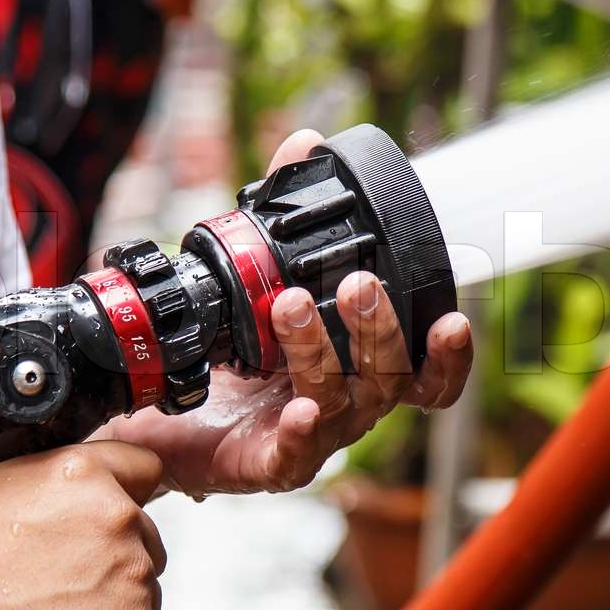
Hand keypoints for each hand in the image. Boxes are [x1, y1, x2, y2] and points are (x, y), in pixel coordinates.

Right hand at [0, 442, 166, 609]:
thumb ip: (39, 479)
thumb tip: (55, 488)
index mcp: (81, 474)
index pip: (141, 468)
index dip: (124, 494)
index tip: (109, 518)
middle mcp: (118, 519)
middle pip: (144, 537)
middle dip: (114, 559)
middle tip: (63, 587)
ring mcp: (133, 581)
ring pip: (143, 593)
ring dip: (113, 609)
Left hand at [109, 130, 473, 495]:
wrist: (156, 420)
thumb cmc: (223, 361)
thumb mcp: (253, 279)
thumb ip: (283, 212)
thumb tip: (307, 144)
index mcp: (355, 366)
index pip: (422, 371)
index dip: (447, 355)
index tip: (453, 320)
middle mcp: (345, 404)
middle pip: (388, 377)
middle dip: (379, 328)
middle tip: (357, 284)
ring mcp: (310, 437)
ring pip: (341, 403)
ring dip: (321, 353)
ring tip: (288, 306)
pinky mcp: (267, 465)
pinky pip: (296, 458)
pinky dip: (302, 434)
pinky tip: (299, 410)